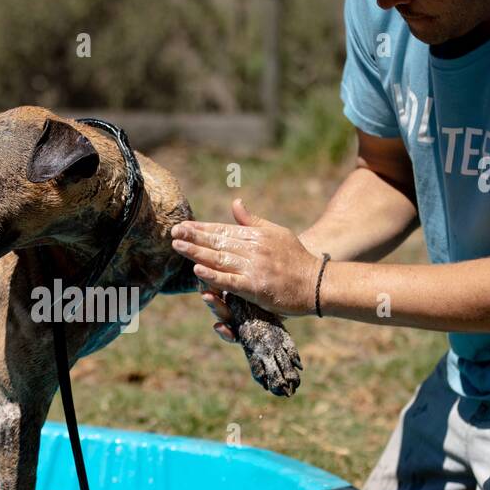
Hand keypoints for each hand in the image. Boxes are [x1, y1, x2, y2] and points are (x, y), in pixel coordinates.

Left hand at [171, 199, 321, 318]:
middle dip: (194, 237)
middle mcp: (254, 249)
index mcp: (256, 236)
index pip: (223, 230)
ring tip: (178, 247)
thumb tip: (235, 202)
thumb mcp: (277, 233)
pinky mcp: (256, 287)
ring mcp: (254, 268)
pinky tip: (197, 270)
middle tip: (173, 233)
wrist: (316, 283)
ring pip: (220, 259)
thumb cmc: (296, 258)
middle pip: (218, 242)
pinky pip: (230, 281)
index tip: (182, 226)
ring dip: (197, 252)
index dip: (201, 228)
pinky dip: (214, 275)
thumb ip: (253, 221)